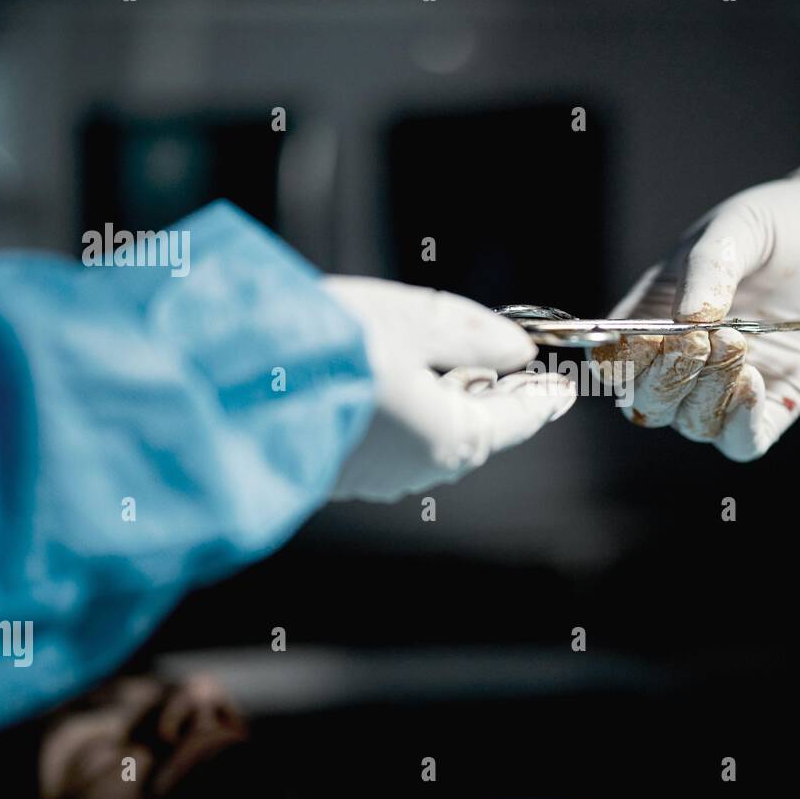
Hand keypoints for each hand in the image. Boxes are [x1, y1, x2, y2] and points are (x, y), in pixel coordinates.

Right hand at [322, 276, 574, 501]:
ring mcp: (373, 476)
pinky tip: (391, 380)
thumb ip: (475, 337)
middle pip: (474, 429)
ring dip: (446, 400)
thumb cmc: (335, 346)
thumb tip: (517, 350)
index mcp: (451, 437)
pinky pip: (387, 439)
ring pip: (429, 435)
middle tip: (515, 369)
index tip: (563, 388)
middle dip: (494, 396)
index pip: (515, 418)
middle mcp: (417, 468)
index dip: (542, 399)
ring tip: (451, 365)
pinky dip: (404, 410)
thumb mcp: (418, 322)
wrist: (236, 383)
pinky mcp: (334, 469)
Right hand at [595, 139, 799, 460]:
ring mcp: (726, 386)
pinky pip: (740, 443)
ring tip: (738, 344)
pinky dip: (738, 423)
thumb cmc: (784, 223)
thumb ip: (707, 266)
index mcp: (655, 316)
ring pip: (689, 423)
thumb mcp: (739, 227)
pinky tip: (753, 383)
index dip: (619, 361)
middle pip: (645, 404)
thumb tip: (687, 321)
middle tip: (701, 340)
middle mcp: (684, 360)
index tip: (649, 335)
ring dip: (705, 393)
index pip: (613, 362)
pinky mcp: (774, 403)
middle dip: (665, 380)